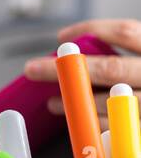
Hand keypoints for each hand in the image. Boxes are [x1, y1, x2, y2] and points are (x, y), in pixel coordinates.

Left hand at [24, 19, 140, 116]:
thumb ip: (121, 55)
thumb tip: (73, 57)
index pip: (124, 31)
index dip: (91, 31)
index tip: (61, 38)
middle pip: (109, 69)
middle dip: (65, 69)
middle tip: (33, 69)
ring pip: (110, 100)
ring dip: (74, 100)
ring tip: (52, 102)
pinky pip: (115, 126)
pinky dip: (91, 122)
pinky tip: (77, 119)